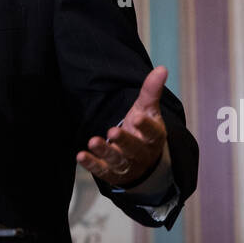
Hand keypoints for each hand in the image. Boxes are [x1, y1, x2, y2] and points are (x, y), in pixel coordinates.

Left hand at [76, 66, 167, 187]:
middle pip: (134, 149)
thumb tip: (162, 68)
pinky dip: (92, 164)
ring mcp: (128, 166)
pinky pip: (102, 171)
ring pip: (118, 161)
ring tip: (92, 141)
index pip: (153, 133)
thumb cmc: (142, 128)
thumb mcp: (147, 109)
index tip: (138, 117)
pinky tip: (81, 156)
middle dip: (124, 141)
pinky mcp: (112, 174)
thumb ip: (151, 91)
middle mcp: (142, 154)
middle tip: (112, 131)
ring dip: (105, 152)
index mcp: (154, 138)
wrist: (141, 160)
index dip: (146, 127)